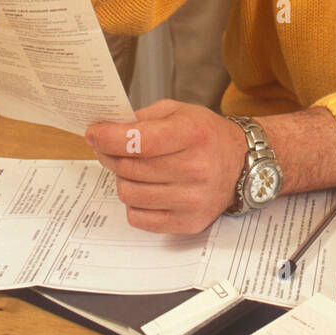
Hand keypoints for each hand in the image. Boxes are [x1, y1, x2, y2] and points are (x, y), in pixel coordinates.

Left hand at [86, 100, 246, 233]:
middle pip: (129, 167)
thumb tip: (105, 131)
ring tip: (133, 169)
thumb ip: (142, 118)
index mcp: (192, 134)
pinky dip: (134, 202)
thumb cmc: (206, 135)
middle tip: (110, 148)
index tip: (94, 133)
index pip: (137, 141)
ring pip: (129, 193)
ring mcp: (192, 199)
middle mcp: (195, 168)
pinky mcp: (188, 222)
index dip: (107, 137)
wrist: (240, 163)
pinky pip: (138, 217)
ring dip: (123, 179)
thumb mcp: (178, 112)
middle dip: (110, 155)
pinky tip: (146, 188)